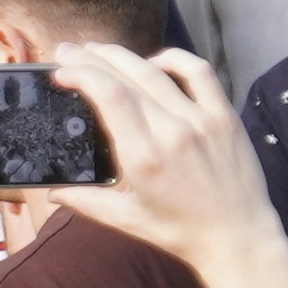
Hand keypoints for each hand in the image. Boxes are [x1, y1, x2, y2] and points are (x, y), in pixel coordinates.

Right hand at [34, 39, 287, 287]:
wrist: (237, 238)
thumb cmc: (179, 232)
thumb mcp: (126, 220)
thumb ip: (85, 201)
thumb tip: (50, 190)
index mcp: (144, 158)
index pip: (110, 96)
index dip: (82, 73)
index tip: (61, 69)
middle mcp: (173, 132)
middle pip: (127, 77)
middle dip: (92, 58)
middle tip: (68, 50)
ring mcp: (202, 119)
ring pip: (157, 71)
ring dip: (123, 56)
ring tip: (99, 50)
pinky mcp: (225, 115)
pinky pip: (199, 72)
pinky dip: (174, 59)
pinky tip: (153, 61)